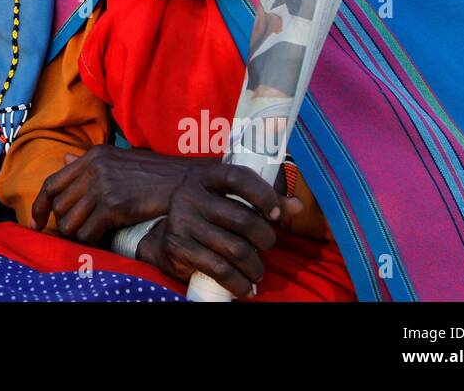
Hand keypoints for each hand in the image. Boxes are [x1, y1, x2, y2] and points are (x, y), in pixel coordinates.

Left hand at [31, 145, 215, 243]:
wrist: (186, 183)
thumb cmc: (156, 174)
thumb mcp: (119, 159)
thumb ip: (89, 162)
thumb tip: (64, 158)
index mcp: (92, 155)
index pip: (52, 183)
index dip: (40, 206)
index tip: (37, 222)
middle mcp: (93, 169)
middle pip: (59, 206)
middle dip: (65, 224)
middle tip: (79, 231)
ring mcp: (102, 187)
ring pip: (70, 223)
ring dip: (78, 235)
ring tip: (92, 235)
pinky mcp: (114, 206)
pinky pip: (88, 233)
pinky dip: (92, 242)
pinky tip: (104, 239)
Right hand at [135, 163, 302, 297]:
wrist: (166, 233)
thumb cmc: (208, 214)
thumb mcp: (228, 198)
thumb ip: (262, 199)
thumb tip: (296, 206)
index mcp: (205, 177)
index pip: (238, 177)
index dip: (263, 194)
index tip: (276, 215)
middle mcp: (190, 195)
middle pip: (242, 219)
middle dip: (265, 239)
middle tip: (267, 247)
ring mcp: (182, 221)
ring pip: (235, 249)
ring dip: (255, 266)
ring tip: (257, 271)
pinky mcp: (178, 247)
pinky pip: (220, 269)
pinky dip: (239, 283)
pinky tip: (245, 287)